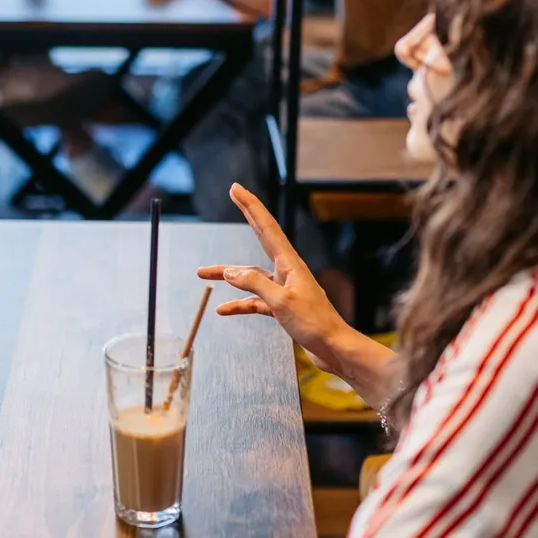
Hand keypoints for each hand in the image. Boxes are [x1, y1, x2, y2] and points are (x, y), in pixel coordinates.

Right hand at [195, 184, 354, 375]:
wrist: (334, 348)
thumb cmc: (314, 323)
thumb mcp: (280, 302)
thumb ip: (255, 284)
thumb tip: (230, 273)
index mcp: (289, 264)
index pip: (266, 227)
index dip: (251, 206)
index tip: (237, 189)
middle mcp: (287, 271)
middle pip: (261, 238)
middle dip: (246, 217)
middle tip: (234, 195)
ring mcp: (285, 288)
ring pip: (251, 276)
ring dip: (229, 275)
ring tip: (203, 273)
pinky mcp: (283, 306)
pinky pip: (255, 300)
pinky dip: (240, 304)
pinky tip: (224, 309)